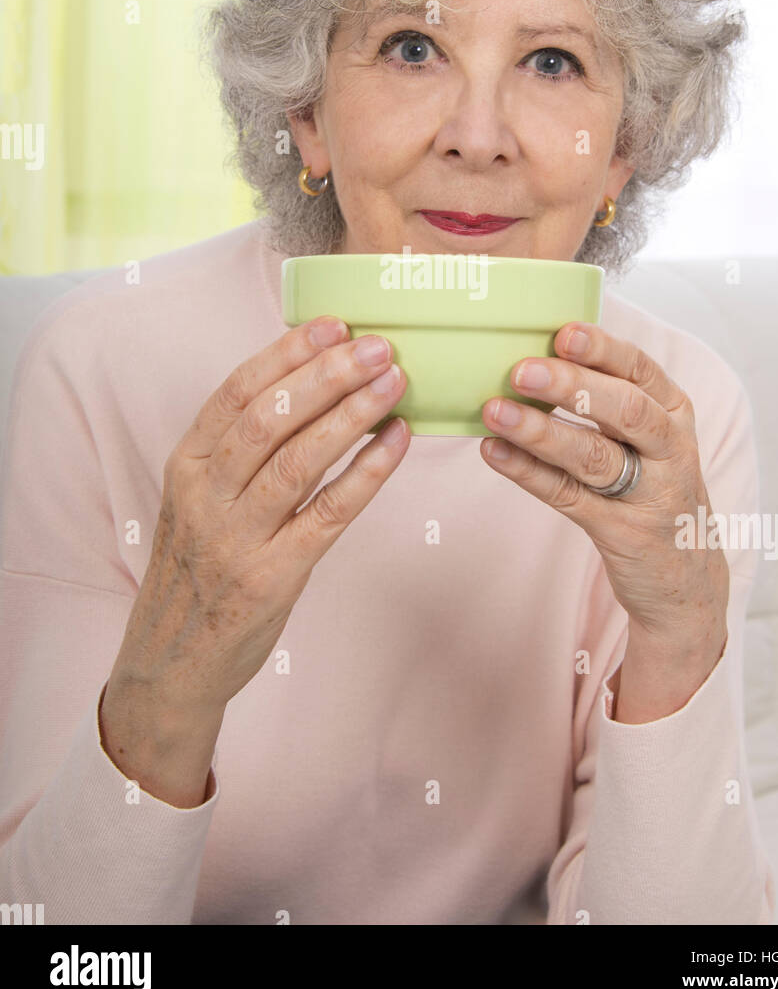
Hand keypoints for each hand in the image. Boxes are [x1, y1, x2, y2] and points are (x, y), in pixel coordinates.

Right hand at [104, 316, 408, 722]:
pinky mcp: (273, 577)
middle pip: (269, 419)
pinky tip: (395, 443)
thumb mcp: (197, 500)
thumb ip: (237, 450)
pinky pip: (327, 515)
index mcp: (186, 465)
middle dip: (327, 375)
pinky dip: (365, 473)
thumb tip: (307, 385)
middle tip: (377, 346)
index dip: (287, 354)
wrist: (171, 663)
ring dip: (352, 415)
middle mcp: (206, 496)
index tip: (333, 324)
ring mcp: (237, 538)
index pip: (236, 393)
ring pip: (298, 460)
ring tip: (395, 382)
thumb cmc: (198, 569)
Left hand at [479, 321, 728, 656]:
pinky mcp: (623, 533)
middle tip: (520, 371)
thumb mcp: (651, 439)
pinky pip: (570, 497)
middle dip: (571, 385)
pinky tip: (495, 453)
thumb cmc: (653, 490)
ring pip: (595, 456)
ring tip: (495, 411)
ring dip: (541, 431)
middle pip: (625, 410)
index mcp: (673, 413)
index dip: (602, 350)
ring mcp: (651, 494)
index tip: (563, 333)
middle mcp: (670, 449)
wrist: (685, 579)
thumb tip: (534, 356)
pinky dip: (529, 473)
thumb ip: (609, 400)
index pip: (641, 370)